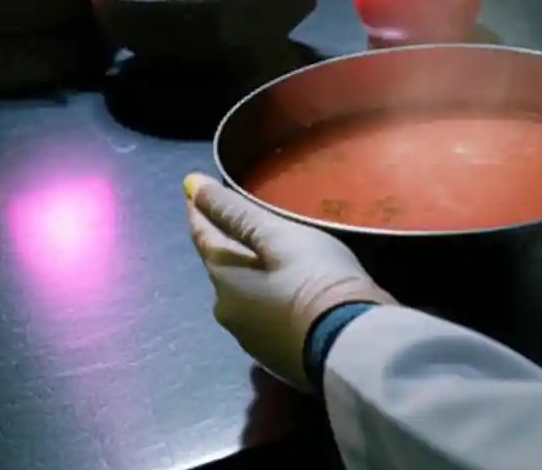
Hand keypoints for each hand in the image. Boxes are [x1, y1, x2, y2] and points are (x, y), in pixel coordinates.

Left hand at [184, 173, 394, 391]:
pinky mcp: (278, 357)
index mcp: (224, 279)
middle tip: (236, 218)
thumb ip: (233, 211)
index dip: (199, 209)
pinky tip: (284, 295)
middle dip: (226, 243)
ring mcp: (252, 340)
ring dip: (250, 274)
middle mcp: (228, 312)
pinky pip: (266, 318)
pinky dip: (269, 299)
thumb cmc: (314, 279)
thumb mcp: (276, 236)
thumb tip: (190, 184)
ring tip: (267, 256)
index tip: (191, 187)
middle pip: (223, 268)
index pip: (203, 236)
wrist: (351, 345)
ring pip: (244, 295)